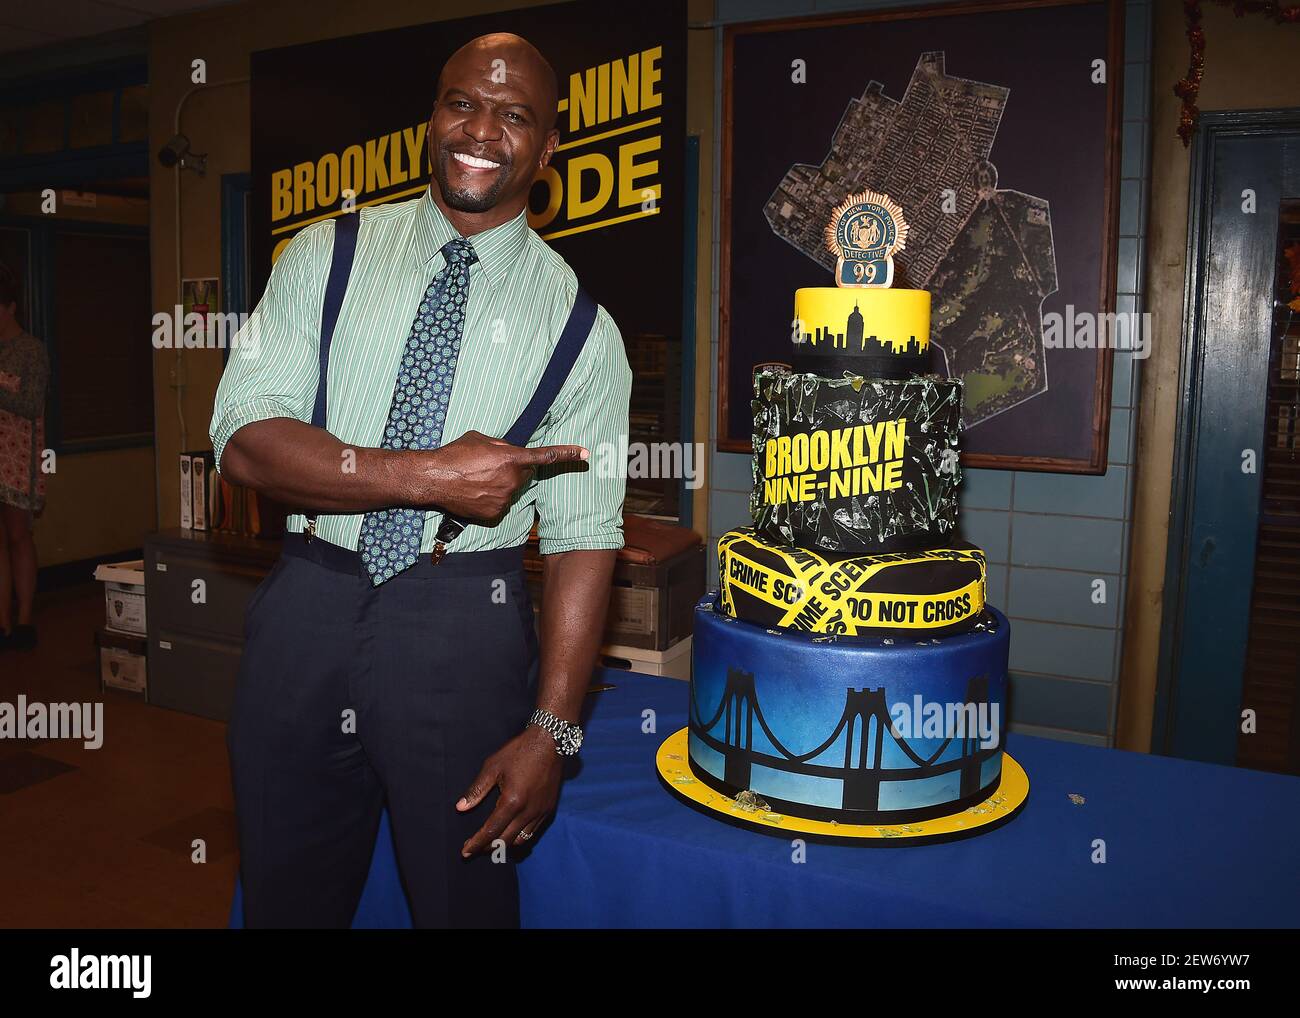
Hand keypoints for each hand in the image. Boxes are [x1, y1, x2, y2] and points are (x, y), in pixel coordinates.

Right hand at [422, 430, 587, 521]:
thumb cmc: (455, 454)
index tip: (584, 454)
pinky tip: (474, 492)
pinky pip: (500, 504)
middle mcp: (512, 480)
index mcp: (511, 458)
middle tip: (489, 465)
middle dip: (513, 469)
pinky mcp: (495, 513)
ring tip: (476, 478)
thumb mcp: (480, 439)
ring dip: (500, 484)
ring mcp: (504, 498)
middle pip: (524, 474)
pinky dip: (491, 498)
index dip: (567, 454)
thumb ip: (502, 446)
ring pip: (511, 490)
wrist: (434, 478)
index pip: (545, 455)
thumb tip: (509, 451)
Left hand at [457, 725, 562, 856]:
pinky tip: (511, 832)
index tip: (465, 852)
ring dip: (504, 845)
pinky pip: (533, 832)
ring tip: (492, 842)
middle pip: (505, 841)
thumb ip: (477, 790)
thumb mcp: (493, 767)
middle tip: (474, 848)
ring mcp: (540, 812)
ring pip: (521, 840)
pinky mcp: (549, 809)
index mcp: (512, 801)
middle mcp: (528, 811)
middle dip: (488, 847)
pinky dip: (520, 837)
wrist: (550, 742)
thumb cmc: (519, 752)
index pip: (491, 831)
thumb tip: (460, 808)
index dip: (476, 843)